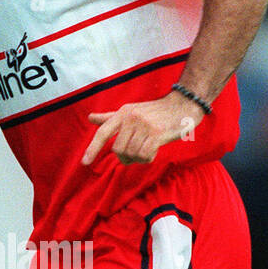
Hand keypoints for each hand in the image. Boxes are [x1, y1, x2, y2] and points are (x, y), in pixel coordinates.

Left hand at [81, 92, 203, 165]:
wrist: (183, 105)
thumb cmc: (155, 112)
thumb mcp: (131, 110)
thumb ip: (110, 117)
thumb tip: (90, 118)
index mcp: (122, 113)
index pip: (103, 132)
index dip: (92, 148)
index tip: (84, 163)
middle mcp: (131, 118)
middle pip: (118, 150)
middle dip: (126, 156)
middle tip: (136, 152)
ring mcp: (144, 125)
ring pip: (132, 154)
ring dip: (139, 158)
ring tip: (147, 148)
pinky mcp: (156, 134)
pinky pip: (144, 156)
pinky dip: (148, 158)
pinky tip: (154, 150)